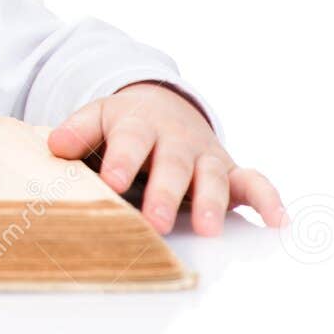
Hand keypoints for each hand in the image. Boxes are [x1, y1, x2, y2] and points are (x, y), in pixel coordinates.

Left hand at [47, 81, 285, 235]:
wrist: (161, 103)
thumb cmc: (121, 123)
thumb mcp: (96, 118)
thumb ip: (78, 132)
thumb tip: (55, 145)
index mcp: (138, 125)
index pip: (129, 142)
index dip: (121, 162)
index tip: (110, 183)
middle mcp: (175, 140)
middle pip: (172, 164)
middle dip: (165, 193)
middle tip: (155, 221)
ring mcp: (204, 155)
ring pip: (212, 176)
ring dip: (212, 202)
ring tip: (208, 230)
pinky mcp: (229, 170)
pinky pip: (254, 182)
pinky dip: (268, 199)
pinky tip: (277, 221)